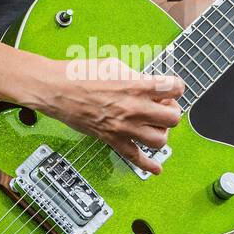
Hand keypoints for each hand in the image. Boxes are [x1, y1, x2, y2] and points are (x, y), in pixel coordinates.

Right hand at [30, 57, 184, 174]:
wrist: (57, 89)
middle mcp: (135, 108)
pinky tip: (155, 168)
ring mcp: (124, 127)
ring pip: (160, 140)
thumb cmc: (81, 74)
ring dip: (161, 133)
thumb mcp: (114, 65)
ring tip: (154, 126)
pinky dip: (148, 165)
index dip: (176, 87)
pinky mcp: (112, 139)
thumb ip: (135, 76)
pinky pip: (135, 158)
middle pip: (173, 118)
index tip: (171, 88)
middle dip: (171, 111)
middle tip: (163, 107)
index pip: (176, 88)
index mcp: (138, 86)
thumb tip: (147, 84)